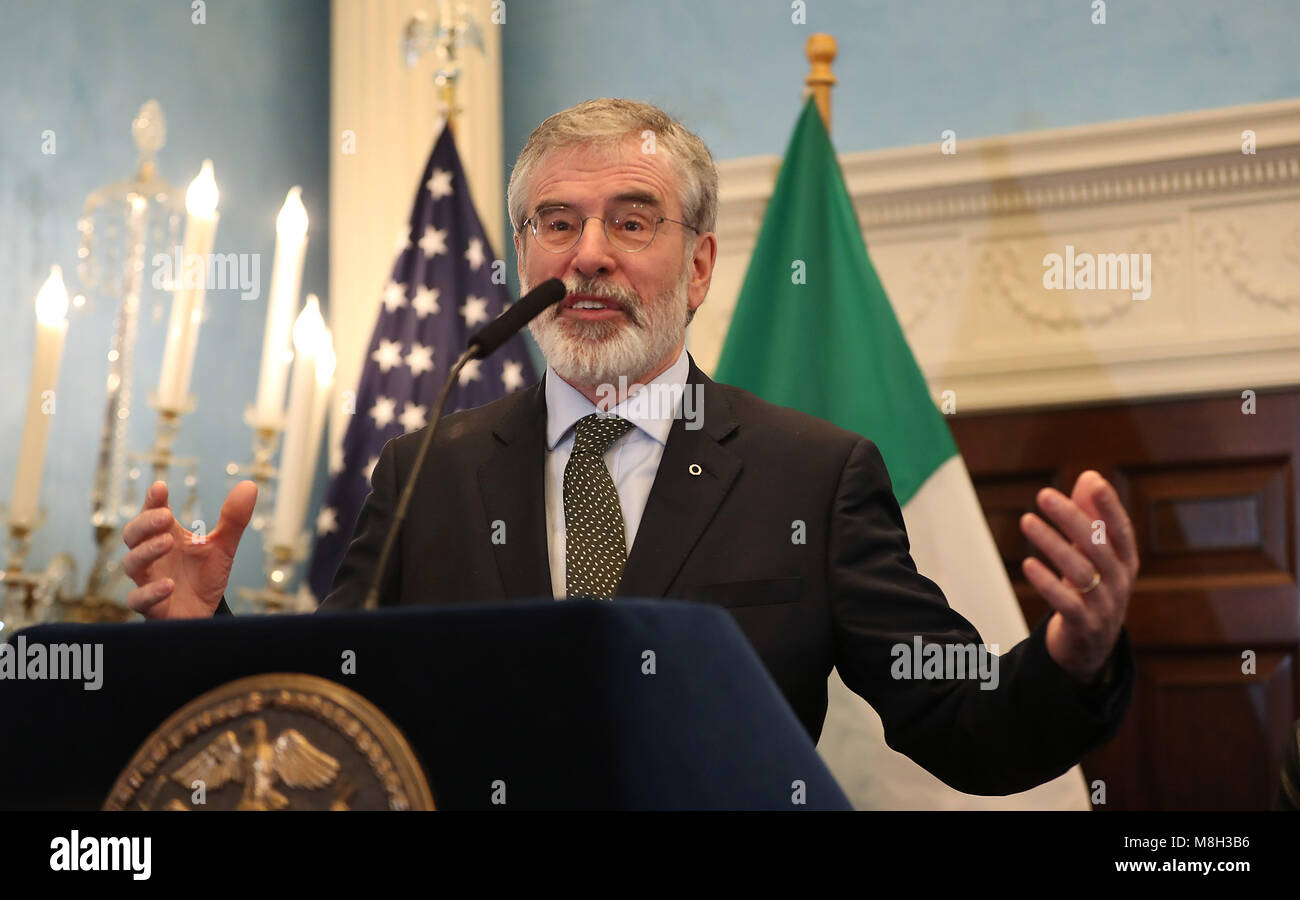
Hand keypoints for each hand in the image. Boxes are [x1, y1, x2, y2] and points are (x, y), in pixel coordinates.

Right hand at [122, 480, 257, 618]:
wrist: (205, 612)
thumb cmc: (206, 574)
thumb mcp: (224, 546)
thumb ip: (234, 519)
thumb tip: (250, 485)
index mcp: (167, 535)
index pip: (152, 513)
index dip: (153, 500)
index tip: (160, 487)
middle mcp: (152, 556)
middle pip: (133, 535)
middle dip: (145, 523)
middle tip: (165, 516)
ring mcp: (148, 580)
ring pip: (132, 563)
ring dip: (147, 551)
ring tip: (168, 542)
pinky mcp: (151, 606)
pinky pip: (138, 599)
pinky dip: (151, 591)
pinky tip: (169, 585)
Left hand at [1019, 470, 1139, 683]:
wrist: (1091, 645)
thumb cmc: (1091, 588)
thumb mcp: (1093, 554)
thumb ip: (1091, 516)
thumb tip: (1089, 475)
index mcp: (1125, 560)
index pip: (1120, 529)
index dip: (1110, 506)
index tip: (1094, 483)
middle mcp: (1119, 581)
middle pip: (1098, 546)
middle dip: (1071, 518)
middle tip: (1044, 495)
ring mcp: (1104, 605)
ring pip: (1080, 571)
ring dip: (1052, 544)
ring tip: (1026, 520)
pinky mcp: (1084, 625)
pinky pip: (1066, 602)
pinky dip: (1047, 583)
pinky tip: (1028, 564)